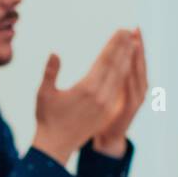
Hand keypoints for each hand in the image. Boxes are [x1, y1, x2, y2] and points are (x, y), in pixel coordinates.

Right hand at [33, 29, 136, 165]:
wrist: (56, 146)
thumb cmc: (47, 118)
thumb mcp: (44, 94)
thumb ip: (50, 73)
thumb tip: (54, 53)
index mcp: (86, 89)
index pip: (105, 60)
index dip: (114, 44)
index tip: (122, 30)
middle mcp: (100, 96)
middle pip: (117, 66)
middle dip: (124, 48)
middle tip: (131, 31)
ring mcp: (105, 106)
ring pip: (120, 78)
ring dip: (127, 60)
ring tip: (132, 44)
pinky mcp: (106, 112)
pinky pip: (118, 91)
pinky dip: (124, 76)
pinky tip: (126, 67)